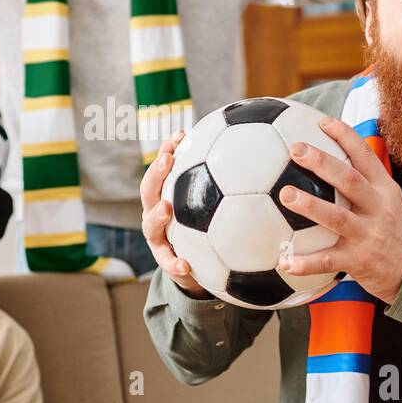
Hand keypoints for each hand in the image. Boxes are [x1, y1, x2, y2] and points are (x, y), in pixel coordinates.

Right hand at [140, 130, 211, 298]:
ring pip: (149, 224)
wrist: (198, 267)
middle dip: (156, 173)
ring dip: (156, 215)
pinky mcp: (165, 262)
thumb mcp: (215, 207)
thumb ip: (227, 183)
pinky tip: (186, 266)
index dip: (166, 151)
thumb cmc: (208, 230)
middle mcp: (156, 213)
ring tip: (166, 209)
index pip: (163, 169)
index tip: (178, 135)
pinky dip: (174, 264)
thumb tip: (253, 152)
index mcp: (166, 196)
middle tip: (168, 160)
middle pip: (149, 190)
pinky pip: (167, 264)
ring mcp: (158, 238)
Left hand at [276, 116, 401, 302]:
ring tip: (285, 195)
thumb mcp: (387, 200)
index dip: (345, 136)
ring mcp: (369, 235)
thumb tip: (328, 153)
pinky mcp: (359, 261)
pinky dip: (306, 262)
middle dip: (322, 162)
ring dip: (311, 205)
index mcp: (384, 190)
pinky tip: (284, 260)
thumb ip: (364, 179)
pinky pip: (328, 261)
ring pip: (338, 217)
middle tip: (295, 149)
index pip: (365, 156)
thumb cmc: (390, 230)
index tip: (322, 122)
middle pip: (349, 180)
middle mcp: (378, 209)